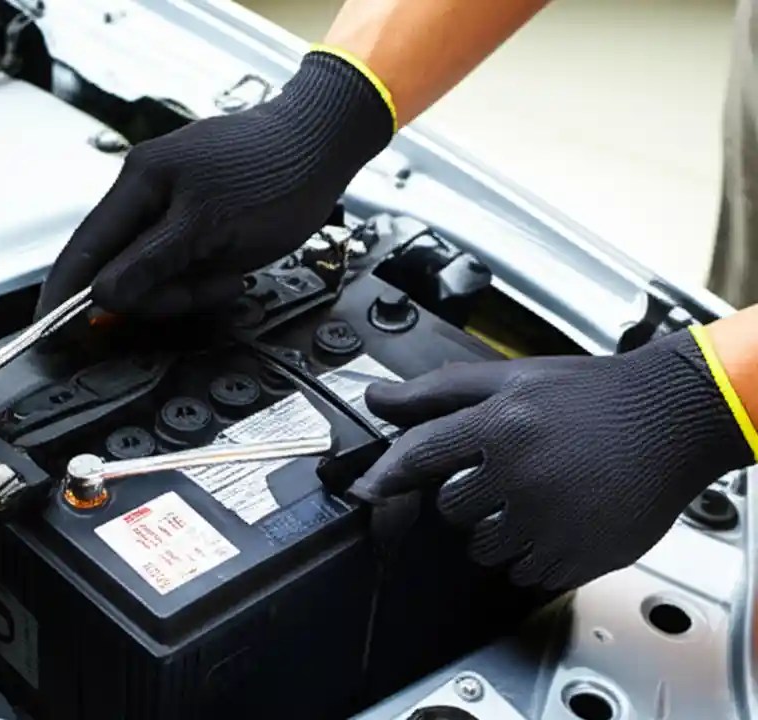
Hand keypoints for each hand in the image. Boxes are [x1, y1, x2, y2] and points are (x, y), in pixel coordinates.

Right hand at [36, 50, 393, 317]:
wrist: (326, 141)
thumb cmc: (277, 176)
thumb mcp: (211, 231)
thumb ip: (151, 264)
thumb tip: (101, 295)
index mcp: (139, 181)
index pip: (84, 249)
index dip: (63, 295)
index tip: (46, 333)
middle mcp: (145, 183)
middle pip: (119, 263)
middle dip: (156, 293)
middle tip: (198, 294)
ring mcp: (169, 192)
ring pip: (153, 266)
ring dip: (186, 285)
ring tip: (226, 274)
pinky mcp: (193, 205)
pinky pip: (178, 256)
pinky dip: (200, 273)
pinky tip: (229, 267)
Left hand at [348, 329, 753, 590]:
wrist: (674, 417)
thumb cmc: (591, 395)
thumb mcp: (512, 377)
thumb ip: (437, 392)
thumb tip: (375, 396)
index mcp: (501, 425)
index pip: (420, 457)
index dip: (385, 476)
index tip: (364, 493)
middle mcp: (522, 474)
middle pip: (451, 508)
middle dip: (468, 494)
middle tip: (505, 471)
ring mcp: (552, 520)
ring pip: (485, 546)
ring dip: (498, 528)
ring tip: (537, 493)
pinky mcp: (579, 554)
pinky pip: (526, 572)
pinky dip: (534, 554)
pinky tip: (559, 518)